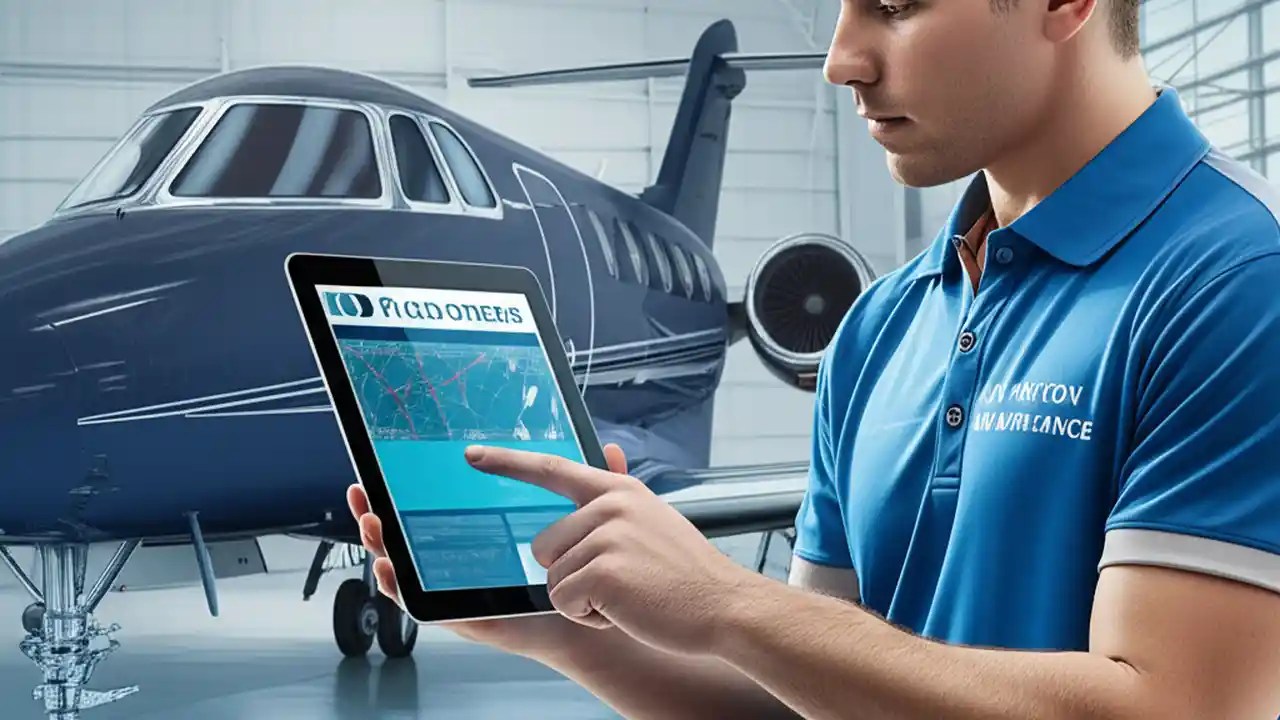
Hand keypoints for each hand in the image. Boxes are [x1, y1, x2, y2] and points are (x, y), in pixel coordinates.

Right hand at [345, 444, 633, 659]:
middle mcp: (469, 565)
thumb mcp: (594, 523)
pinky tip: (389, 571)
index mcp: (489, 538)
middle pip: (413, 538)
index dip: (410, 492)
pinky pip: (425, 608)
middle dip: (379, 515)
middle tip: (362, 491)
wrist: (604, 625)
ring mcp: (464, 593)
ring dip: (381, 548)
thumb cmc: (594, 576)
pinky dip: (401, 591)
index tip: (388, 465)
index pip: (441, 509)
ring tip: (368, 525)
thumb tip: (612, 448)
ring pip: (410, 570)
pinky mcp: (469, 620)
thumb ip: (600, 486)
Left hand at [464, 444, 767, 657]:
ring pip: (552, 578)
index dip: (507, 462)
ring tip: (629, 596)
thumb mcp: (654, 519)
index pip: (552, 469)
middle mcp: (609, 506)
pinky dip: (589, 617)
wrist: (725, 606)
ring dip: (582, 599)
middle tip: (621, 582)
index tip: (472, 455)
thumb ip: (619, 496)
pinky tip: (626, 610)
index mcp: (618, 490)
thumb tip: (606, 453)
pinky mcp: (603, 571)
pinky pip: (563, 601)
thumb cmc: (687, 574)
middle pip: (543, 545)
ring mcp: (606, 536)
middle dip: (571, 574)